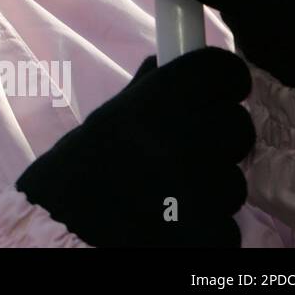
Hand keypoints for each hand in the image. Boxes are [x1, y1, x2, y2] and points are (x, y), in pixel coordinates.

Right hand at [16, 49, 254, 246]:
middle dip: (219, 138)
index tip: (221, 89)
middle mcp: (178, 139)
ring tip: (170, 196)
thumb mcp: (104, 121)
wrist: (57, 233)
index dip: (225, 79)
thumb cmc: (75, 174)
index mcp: (152, 103)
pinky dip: (206, 229)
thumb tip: (169, 60)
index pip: (221, 71)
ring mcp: (196, 190)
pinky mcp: (206, 235)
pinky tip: (172, 225)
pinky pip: (228, 226)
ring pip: (234, 180)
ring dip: (211, 188)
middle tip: (190, 150)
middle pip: (238, 126)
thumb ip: (145, 92)